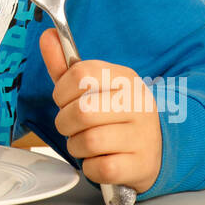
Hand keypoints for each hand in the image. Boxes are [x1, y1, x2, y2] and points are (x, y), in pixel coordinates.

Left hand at [39, 28, 161, 194]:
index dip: (61, 91)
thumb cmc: (115, 114)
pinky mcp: (141, 165)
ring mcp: (142, 135)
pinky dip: (90, 167)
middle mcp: (137, 104)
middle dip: (65, 123)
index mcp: (124, 78)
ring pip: (88, 142)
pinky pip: (100, 168)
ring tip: (85, 143)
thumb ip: (66, 65)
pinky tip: (99, 160)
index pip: (80, 75)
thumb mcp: (93, 86)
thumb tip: (47, 35)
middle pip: (81, 111)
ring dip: (76, 146)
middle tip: (72, 126)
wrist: (156, 147)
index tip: (65, 100)